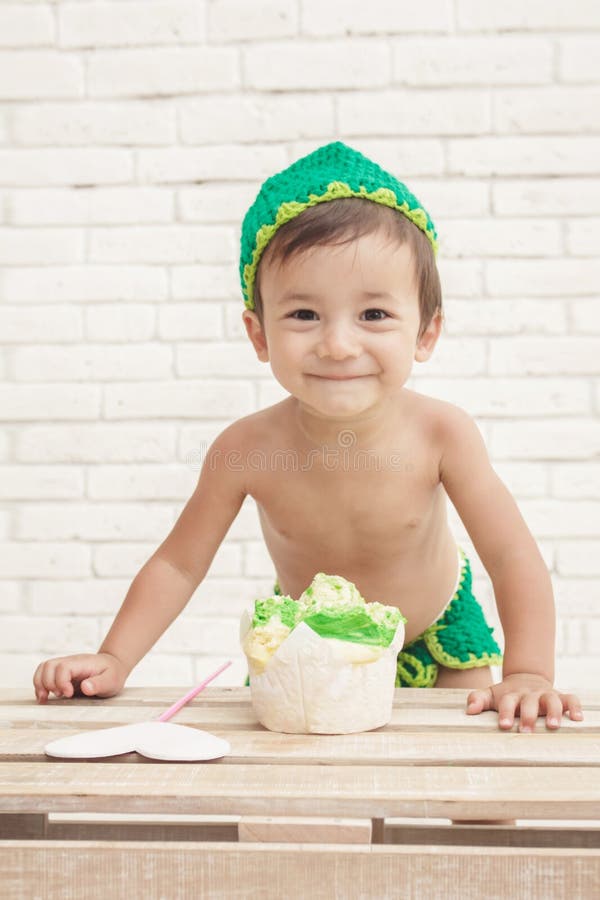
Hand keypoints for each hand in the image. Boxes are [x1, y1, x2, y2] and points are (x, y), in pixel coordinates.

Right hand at [33, 652, 127, 703]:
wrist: (113, 666)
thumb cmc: (113, 674)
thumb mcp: (112, 680)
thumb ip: (100, 683)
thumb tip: (86, 687)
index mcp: (82, 663)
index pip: (63, 667)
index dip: (61, 681)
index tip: (69, 694)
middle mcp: (70, 662)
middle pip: (49, 666)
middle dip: (48, 683)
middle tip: (59, 696)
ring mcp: (65, 666)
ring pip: (43, 668)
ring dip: (40, 684)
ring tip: (45, 698)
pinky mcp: (61, 673)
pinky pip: (44, 674)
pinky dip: (40, 685)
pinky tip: (44, 697)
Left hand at [466, 673, 583, 731]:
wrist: (526, 679)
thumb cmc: (507, 695)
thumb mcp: (491, 695)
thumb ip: (478, 699)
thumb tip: (469, 710)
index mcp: (512, 695)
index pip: (507, 702)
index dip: (506, 713)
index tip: (505, 725)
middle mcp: (529, 694)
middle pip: (529, 702)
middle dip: (528, 716)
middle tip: (526, 731)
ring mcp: (545, 694)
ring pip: (551, 700)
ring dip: (553, 711)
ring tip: (554, 726)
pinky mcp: (560, 697)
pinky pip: (571, 699)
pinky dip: (575, 707)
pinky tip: (578, 718)